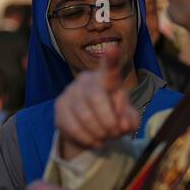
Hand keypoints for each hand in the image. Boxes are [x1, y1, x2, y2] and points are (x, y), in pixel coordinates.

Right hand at [53, 42, 138, 158]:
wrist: (88, 129)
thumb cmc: (111, 117)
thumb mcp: (126, 118)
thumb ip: (130, 119)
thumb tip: (123, 124)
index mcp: (106, 78)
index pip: (109, 68)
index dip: (111, 58)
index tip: (114, 47)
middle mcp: (85, 80)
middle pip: (96, 98)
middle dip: (108, 120)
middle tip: (115, 133)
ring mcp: (69, 92)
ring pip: (84, 115)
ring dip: (99, 132)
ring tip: (105, 138)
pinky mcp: (59, 107)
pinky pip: (73, 126)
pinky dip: (87, 139)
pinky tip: (95, 142)